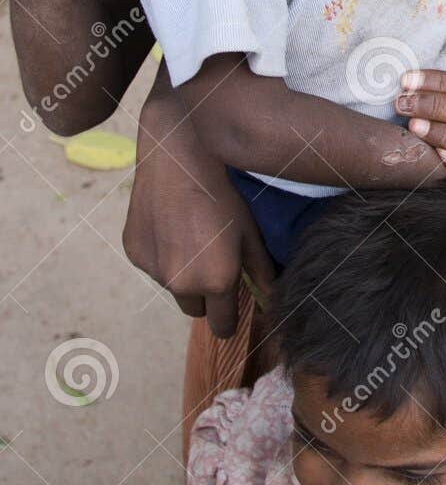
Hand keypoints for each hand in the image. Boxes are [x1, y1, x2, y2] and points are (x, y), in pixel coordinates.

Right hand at [125, 69, 275, 335]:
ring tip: (191, 234)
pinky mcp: (134, 252)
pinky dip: (160, 253)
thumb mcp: (250, 231)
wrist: (179, 158)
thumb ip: (261, 271)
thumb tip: (272, 299)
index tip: (231, 310)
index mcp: (215, 281)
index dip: (229, 320)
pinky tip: (169, 223)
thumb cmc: (224, 192)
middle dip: (204, 297)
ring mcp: (153, 269)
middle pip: (194, 310)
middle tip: (212, 264)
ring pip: (171, 285)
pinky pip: (152, 264)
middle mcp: (181, 283)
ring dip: (182, 272)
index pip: (222, 326)